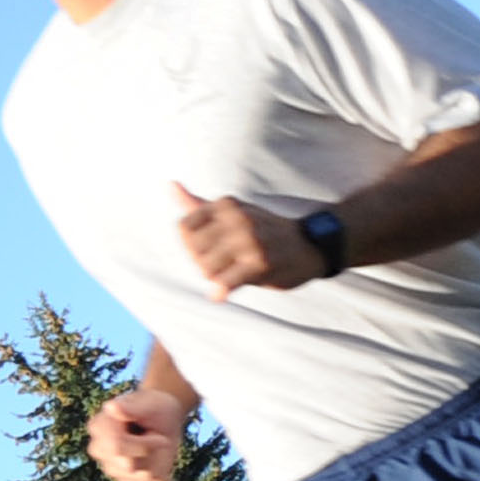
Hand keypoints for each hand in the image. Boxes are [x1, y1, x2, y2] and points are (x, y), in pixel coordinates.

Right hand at [90, 387, 189, 480]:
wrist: (164, 419)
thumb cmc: (154, 408)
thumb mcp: (147, 405)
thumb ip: (131, 408)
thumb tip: (110, 407)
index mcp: (98, 427)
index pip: (116, 447)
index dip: (143, 444)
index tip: (161, 436)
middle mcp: (99, 449)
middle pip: (127, 465)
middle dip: (149, 451)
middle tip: (161, 438)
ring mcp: (110, 466)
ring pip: (139, 475)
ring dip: (156, 460)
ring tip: (157, 445)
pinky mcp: (126, 480)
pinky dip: (162, 471)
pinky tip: (161, 458)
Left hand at [171, 184, 318, 300]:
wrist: (309, 247)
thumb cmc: (265, 230)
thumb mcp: (233, 211)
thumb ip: (200, 204)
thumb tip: (170, 185)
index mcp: (226, 204)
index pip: (184, 227)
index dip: (191, 244)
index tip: (209, 249)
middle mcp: (236, 218)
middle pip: (193, 250)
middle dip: (203, 262)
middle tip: (223, 265)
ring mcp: (249, 241)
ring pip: (206, 268)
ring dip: (215, 277)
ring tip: (232, 273)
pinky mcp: (260, 264)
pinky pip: (227, 281)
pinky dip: (221, 291)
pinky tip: (220, 295)